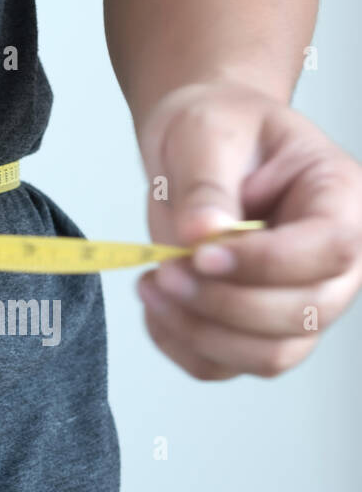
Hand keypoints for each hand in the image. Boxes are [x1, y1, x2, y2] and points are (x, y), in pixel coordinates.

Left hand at [135, 80, 361, 378]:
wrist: (198, 143)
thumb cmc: (217, 127)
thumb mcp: (205, 131)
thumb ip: (206, 183)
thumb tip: (203, 234)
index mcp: (340, 198)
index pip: (330, 250)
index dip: (266, 263)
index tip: (201, 253)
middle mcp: (335, 260)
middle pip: (305, 314)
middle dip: (224, 303)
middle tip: (164, 270)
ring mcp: (300, 299)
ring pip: (271, 354)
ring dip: (201, 332)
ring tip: (152, 285)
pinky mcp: (257, 325)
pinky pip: (228, 364)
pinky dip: (184, 348)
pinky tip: (155, 309)